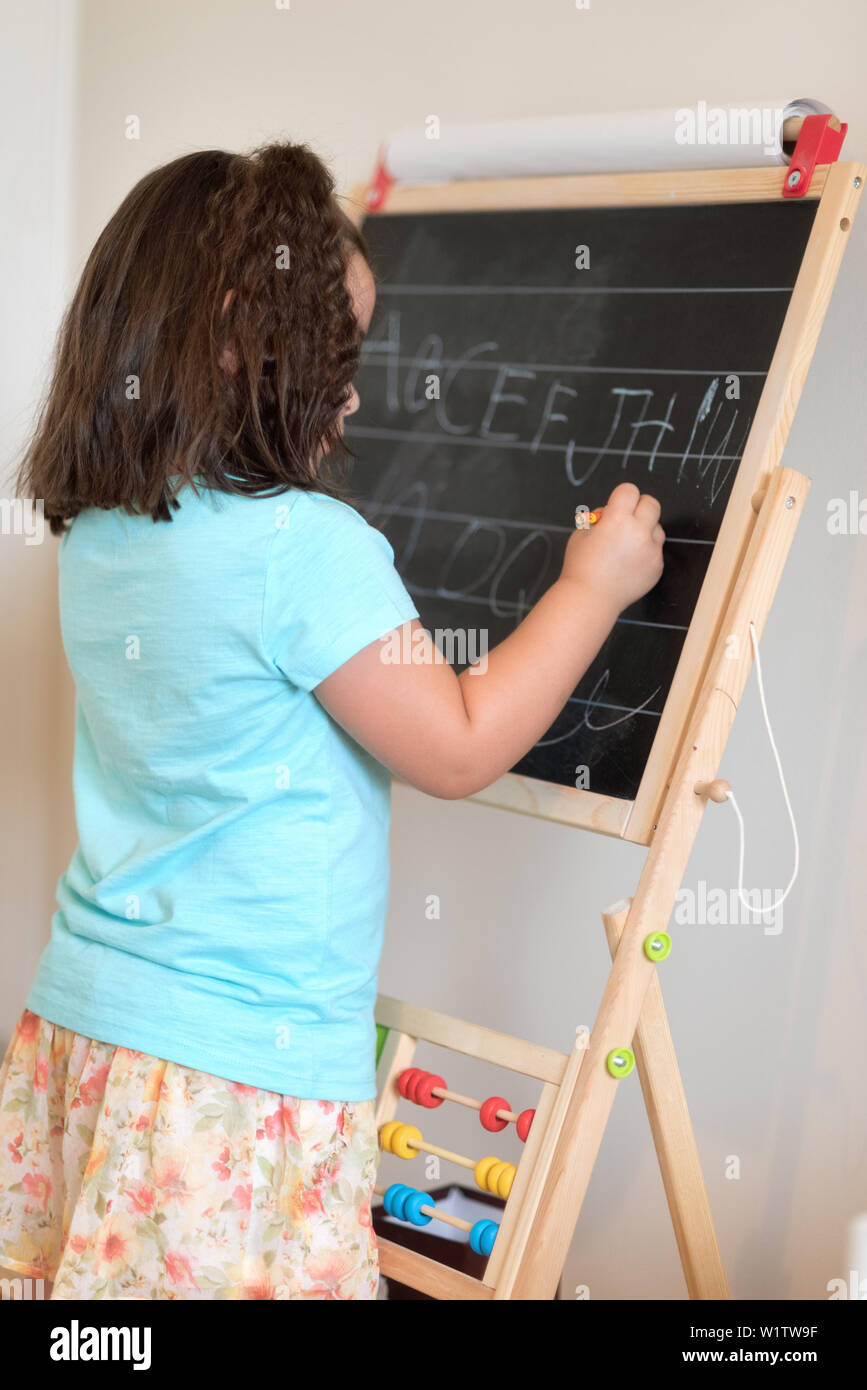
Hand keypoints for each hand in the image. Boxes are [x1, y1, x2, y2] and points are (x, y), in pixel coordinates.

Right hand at [561, 482, 664, 613]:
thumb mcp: (581, 534)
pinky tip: (629, 563)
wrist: (590, 599)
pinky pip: (656, 549)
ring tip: (626, 546)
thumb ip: (599, 518)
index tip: (617, 505)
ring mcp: (651, 550)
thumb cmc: (581, 567)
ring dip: (645, 530)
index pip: (629, 490)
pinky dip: (646, 552)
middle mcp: (638, 532)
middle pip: (651, 503)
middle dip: (639, 506)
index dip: (621, 496)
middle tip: (628, 518)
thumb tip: (611, 512)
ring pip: (657, 527)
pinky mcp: (657, 566)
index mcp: (616, 519)